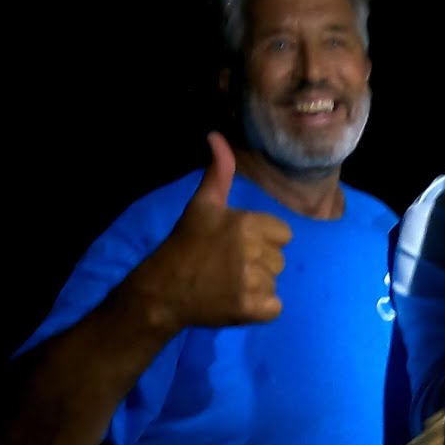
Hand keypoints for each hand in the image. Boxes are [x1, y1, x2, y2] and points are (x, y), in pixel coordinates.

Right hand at [128, 131, 292, 330]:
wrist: (162, 292)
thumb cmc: (184, 245)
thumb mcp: (202, 204)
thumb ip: (219, 171)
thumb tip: (216, 135)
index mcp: (247, 223)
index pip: (282, 234)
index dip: (262, 240)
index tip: (234, 245)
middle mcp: (253, 251)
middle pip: (279, 259)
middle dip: (259, 263)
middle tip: (227, 266)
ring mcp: (253, 282)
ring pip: (275, 282)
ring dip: (257, 286)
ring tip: (228, 284)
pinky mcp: (252, 309)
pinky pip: (274, 308)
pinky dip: (260, 309)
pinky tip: (236, 301)